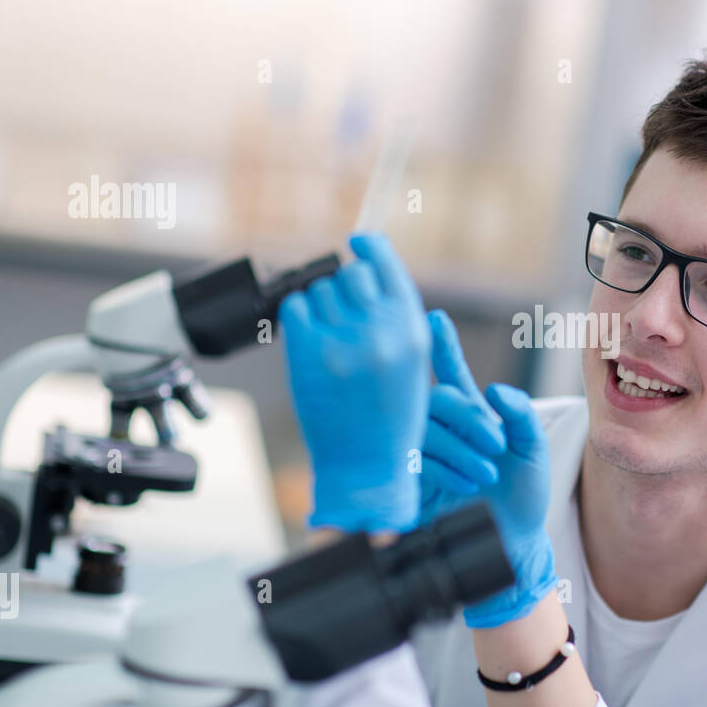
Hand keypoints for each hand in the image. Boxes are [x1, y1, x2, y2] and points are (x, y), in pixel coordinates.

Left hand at [278, 234, 430, 533]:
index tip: (357, 239)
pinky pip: (295, 309)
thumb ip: (394, 322)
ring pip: (320, 291)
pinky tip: (309, 344)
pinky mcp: (308, 354)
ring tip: (328, 343)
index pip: (388, 268)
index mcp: (412, 332)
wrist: (367, 467)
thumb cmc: (390, 420)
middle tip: (342, 316)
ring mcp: (343, 341)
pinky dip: (298, 320)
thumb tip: (364, 274)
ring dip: (320, 308)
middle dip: (344, 289)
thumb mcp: (411, 365)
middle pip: (351, 275)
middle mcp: (381, 331)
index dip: (370, 247)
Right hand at [419, 310, 556, 627]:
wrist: (513, 544)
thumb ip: (521, 414)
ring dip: (461, 448)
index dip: (441, 347)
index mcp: (471, 415)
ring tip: (488, 472)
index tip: (433, 318)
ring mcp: (425, 455)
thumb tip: (494, 391)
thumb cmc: (523, 495)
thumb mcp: (534, 449)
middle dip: (469, 418)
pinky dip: (447, 469)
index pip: (450, 373)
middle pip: (436, 400)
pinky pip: (417, 460)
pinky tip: (469, 486)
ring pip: (425, 429)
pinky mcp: (413, 482)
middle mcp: (444, 430)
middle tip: (496, 444)